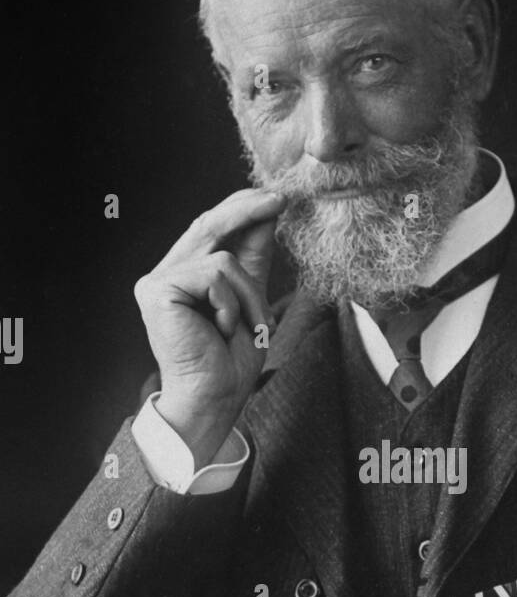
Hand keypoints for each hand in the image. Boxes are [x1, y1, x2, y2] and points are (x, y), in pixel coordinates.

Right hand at [133, 188, 283, 467]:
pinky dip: (232, 302)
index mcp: (183, 275)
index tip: (276, 198)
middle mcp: (164, 274)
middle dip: (247, 211)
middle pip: (208, 226)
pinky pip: (214, 274)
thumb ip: (253, 260)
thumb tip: (268, 215)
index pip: (210, 229)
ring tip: (248, 325)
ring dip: (249, 294)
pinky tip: (224, 328)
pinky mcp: (158, 290)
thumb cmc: (230, 360)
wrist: (214, 397)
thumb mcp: (251, 300)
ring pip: (223, 257)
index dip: (240, 209)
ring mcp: (157, 281)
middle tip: (280, 199)